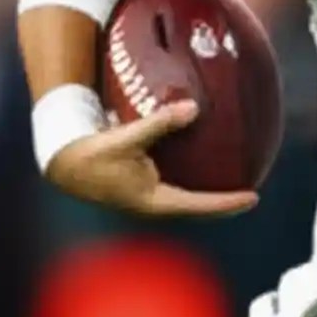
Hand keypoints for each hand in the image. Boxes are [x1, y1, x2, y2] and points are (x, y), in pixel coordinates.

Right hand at [46, 100, 258, 216]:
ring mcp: (149, 202)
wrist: (64, 163)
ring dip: (209, 197)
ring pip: (188, 202)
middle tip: (250, 195)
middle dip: (224, 203)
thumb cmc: (93, 153)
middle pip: (199, 209)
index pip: (201, 205)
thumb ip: (161, 123)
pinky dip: (194, 186)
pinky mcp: (143, 193)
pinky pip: (177, 192)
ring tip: (232, 186)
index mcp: (154, 201)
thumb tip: (193, 108)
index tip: (253, 198)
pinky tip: (202, 172)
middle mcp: (155, 206)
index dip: (228, 202)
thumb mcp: (128, 137)